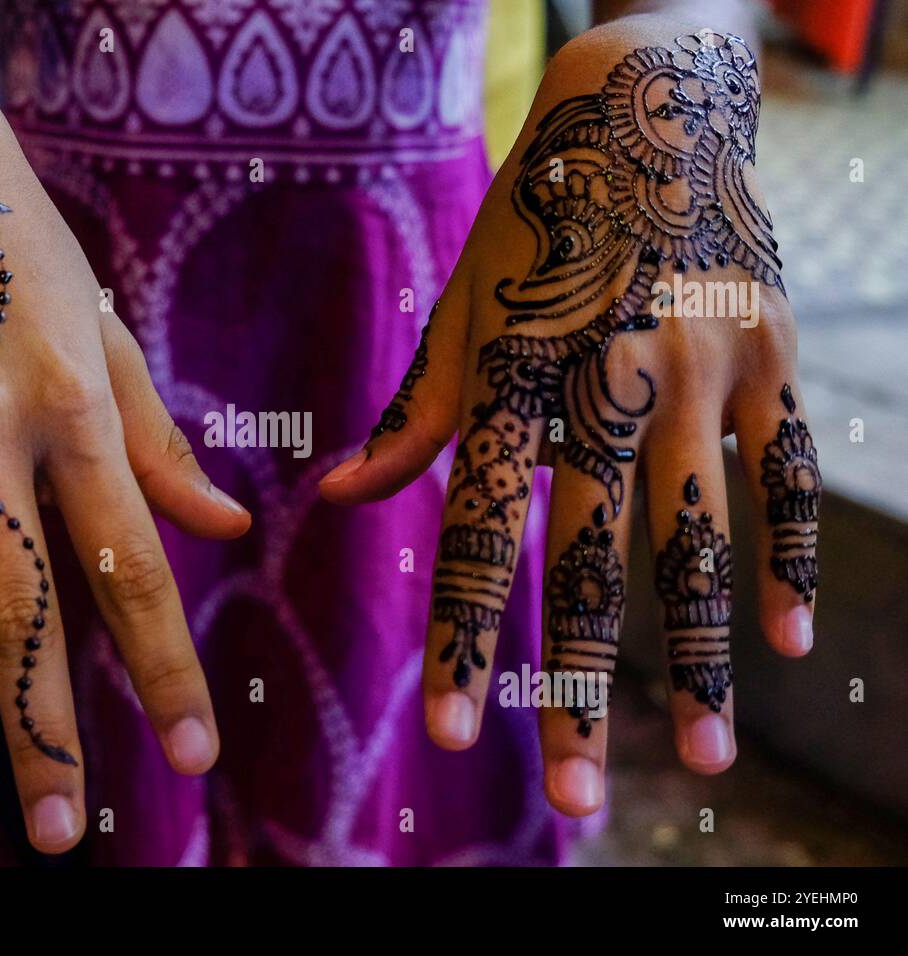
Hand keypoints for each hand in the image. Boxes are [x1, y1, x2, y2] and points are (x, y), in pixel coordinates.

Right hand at [0, 70, 249, 850]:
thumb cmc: (29, 254)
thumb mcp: (110, 338)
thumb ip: (165, 447)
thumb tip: (230, 534)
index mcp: (75, 411)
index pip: (132, 565)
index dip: (163, 667)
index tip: (191, 756)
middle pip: (19, 603)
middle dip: (43, 724)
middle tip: (55, 831)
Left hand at [321, 26, 819, 815]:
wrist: (646, 106)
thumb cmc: (535, 224)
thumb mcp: (463, 310)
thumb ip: (413, 415)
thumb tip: (337, 500)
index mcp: (520, 375)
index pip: (482, 533)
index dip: (466, 639)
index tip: (449, 737)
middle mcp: (612, 382)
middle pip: (597, 561)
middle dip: (585, 685)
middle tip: (577, 795)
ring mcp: (704, 371)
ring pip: (704, 538)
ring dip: (706, 657)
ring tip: (707, 756)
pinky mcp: (772, 357)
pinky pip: (788, 473)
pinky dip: (786, 556)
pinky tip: (785, 637)